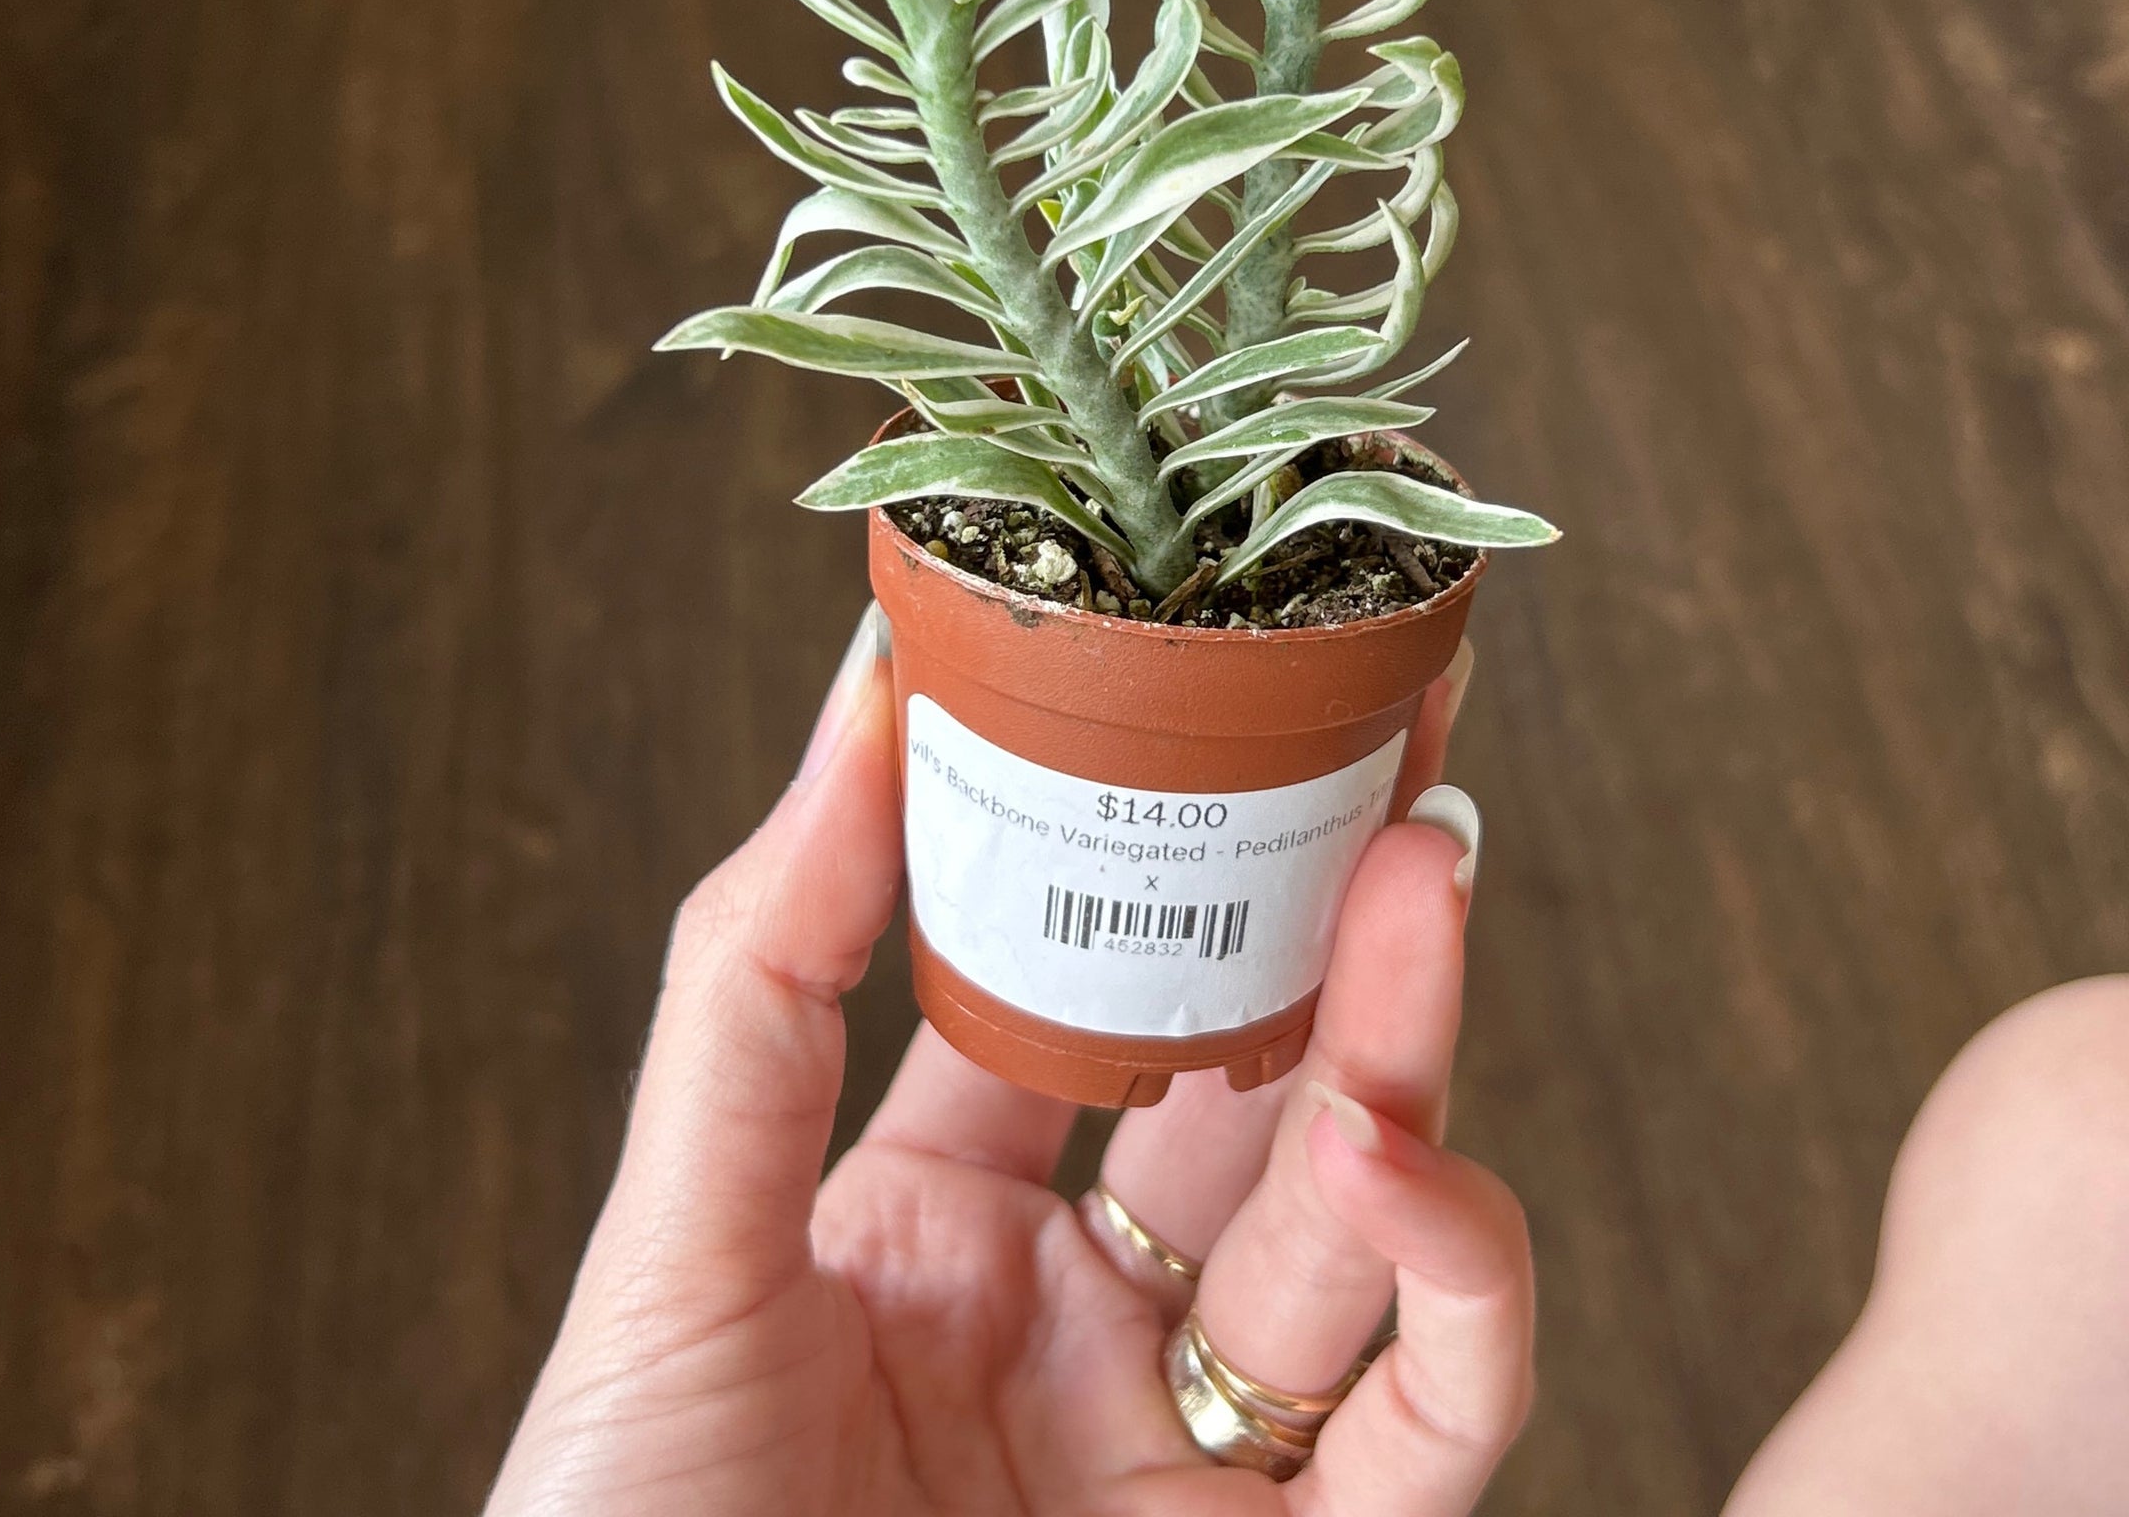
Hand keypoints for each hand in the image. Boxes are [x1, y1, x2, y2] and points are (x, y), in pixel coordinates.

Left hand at [486, 607, 1531, 1514]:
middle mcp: (1082, 1333)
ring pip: (1364, 1228)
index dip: (1159, 850)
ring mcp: (1190, 1459)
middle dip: (1331, 915)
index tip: (1219, 694)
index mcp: (934, 1237)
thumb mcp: (671, 1251)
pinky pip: (1433, 1434)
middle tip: (1393, 737)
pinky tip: (1411, 1174)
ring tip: (1427, 874)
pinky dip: (1458, 1294)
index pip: (1081, 998)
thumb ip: (759, 975)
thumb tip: (860, 688)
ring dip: (1413, 1048)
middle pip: (1251, 1087)